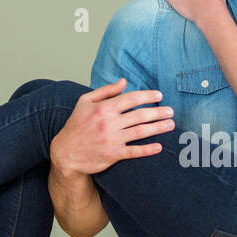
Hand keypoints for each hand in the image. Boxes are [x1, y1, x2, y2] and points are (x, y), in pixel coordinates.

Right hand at [49, 78, 174, 175]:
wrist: (65, 153)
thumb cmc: (76, 126)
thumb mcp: (85, 102)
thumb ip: (105, 91)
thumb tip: (124, 81)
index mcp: (103, 108)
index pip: (131, 98)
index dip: (147, 96)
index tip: (159, 95)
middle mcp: (109, 123)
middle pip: (140, 115)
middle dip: (158, 112)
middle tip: (171, 111)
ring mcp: (112, 139)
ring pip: (140, 132)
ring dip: (158, 128)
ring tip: (171, 124)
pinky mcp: (113, 155)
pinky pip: (134, 152)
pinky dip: (147, 149)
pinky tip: (159, 147)